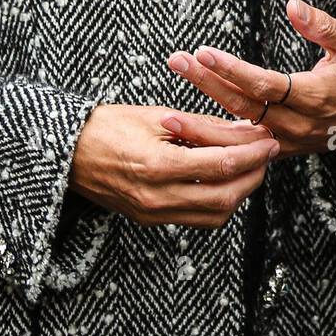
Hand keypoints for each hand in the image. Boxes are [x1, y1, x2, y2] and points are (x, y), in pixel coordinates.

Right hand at [68, 103, 279, 227]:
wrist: (66, 152)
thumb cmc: (107, 126)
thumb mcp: (156, 116)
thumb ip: (202, 127)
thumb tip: (242, 129)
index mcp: (158, 166)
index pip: (220, 165)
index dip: (251, 154)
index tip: (269, 141)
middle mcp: (157, 197)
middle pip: (224, 198)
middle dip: (253, 177)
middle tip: (267, 155)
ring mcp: (152, 213)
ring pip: (213, 215)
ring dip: (239, 193)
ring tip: (251, 167)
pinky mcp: (149, 219)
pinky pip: (195, 219)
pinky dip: (217, 203)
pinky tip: (224, 181)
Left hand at [164, 0, 335, 158]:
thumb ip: (323, 25)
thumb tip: (292, 5)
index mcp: (314, 95)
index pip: (265, 84)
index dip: (233, 69)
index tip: (204, 52)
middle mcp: (297, 123)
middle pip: (244, 105)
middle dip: (206, 84)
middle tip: (177, 61)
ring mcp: (287, 141)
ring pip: (239, 135)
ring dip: (202, 125)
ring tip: (166, 114)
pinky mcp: (281, 150)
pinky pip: (244, 149)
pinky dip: (217, 144)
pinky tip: (189, 135)